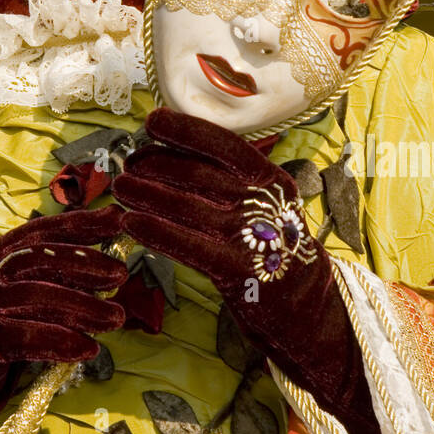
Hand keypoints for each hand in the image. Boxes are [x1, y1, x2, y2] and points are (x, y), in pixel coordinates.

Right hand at [0, 206, 126, 433]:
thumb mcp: (17, 287)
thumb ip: (50, 271)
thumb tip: (108, 259)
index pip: (42, 229)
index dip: (81, 223)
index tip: (118, 219)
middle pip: (39, 258)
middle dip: (84, 263)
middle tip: (121, 275)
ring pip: (37, 297)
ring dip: (83, 307)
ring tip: (116, 318)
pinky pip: (26, 339)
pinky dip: (61, 342)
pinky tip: (88, 349)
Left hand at [113, 109, 395, 433]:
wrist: (312, 311)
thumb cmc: (278, 254)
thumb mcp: (268, 208)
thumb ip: (232, 185)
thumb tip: (175, 157)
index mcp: (271, 179)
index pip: (223, 143)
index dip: (184, 130)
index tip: (152, 122)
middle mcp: (262, 202)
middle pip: (197, 172)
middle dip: (154, 163)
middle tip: (128, 163)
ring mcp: (251, 236)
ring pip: (186, 205)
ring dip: (145, 193)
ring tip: (120, 188)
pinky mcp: (239, 270)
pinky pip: (187, 244)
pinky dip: (154, 231)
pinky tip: (130, 223)